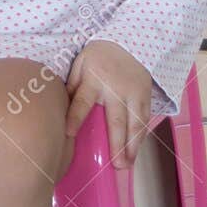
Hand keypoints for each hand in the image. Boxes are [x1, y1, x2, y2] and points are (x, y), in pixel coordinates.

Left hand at [64, 41, 152, 170]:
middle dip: (116, 143)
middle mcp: (116, 89)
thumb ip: (72, 85)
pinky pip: (144, 119)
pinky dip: (141, 136)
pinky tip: (137, 151)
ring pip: (135, 123)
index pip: (83, 101)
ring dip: (132, 145)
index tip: (69, 133)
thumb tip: (60, 106)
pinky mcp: (145, 96)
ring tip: (128, 164)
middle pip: (116, 119)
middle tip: (116, 164)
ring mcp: (134, 94)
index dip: (75, 117)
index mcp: (95, 80)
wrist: (129, 42)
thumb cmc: (99, 56)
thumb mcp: (80, 64)